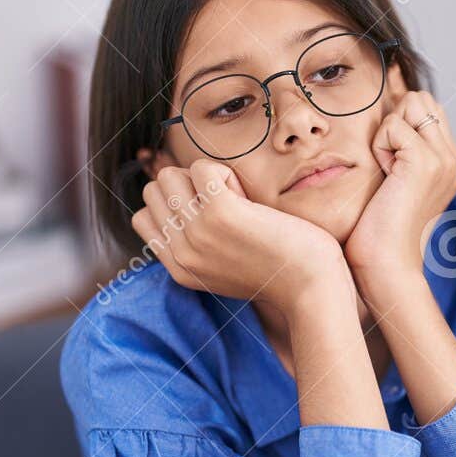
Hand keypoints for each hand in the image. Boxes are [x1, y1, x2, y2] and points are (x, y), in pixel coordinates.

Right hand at [132, 158, 348, 314]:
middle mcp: (181, 253)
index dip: (173, 203)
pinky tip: (248, 197)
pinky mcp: (221, 213)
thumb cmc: (280, 272)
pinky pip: (203, 168)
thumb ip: (201, 245)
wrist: (311, 288)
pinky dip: (225, 173)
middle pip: (155, 190)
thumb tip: (188, 204)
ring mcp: (197, 233)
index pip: (144, 218)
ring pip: (171, 174)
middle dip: (187, 185)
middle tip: (226, 204)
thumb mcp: (225, 268)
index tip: (207, 213)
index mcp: (179, 268)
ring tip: (237, 201)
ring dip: (204, 177)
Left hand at [343, 91, 455, 293]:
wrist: (387, 266)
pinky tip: (385, 178)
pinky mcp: (425, 161)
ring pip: (409, 106)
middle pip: (420, 99)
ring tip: (387, 172)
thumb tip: (391, 113)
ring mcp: (443, 159)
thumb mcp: (397, 184)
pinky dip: (379, 147)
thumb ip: (403, 151)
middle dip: (395, 122)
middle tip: (388, 167)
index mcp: (451, 163)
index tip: (390, 162)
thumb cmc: (380, 231)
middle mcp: (454, 158)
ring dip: (387, 133)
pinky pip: (392, 125)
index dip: (400, 121)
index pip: (428, 108)